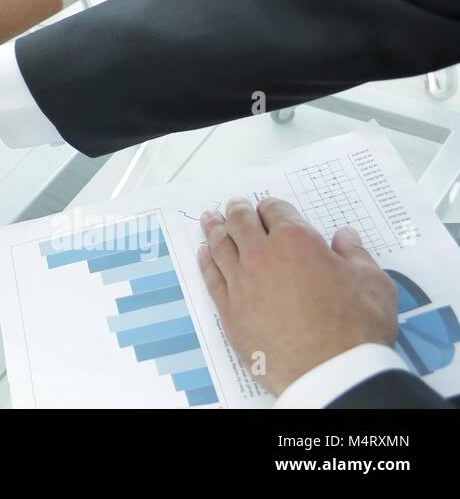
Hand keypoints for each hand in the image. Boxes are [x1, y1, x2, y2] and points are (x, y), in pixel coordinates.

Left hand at [198, 197, 398, 397]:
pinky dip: (206, 262)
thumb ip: (356, 254)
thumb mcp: (374, 283)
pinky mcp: (230, 311)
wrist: (331, 373)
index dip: (272, 208)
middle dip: (238, 211)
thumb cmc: (357, 328)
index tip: (269, 208)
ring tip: (210, 220)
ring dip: (215, 230)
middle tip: (234, 205)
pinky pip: (212, 278)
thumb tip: (345, 236)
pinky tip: (203, 254)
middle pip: (241, 224)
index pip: (275, 212)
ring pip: (220, 247)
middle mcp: (262, 256)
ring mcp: (241, 284)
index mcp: (296, 241)